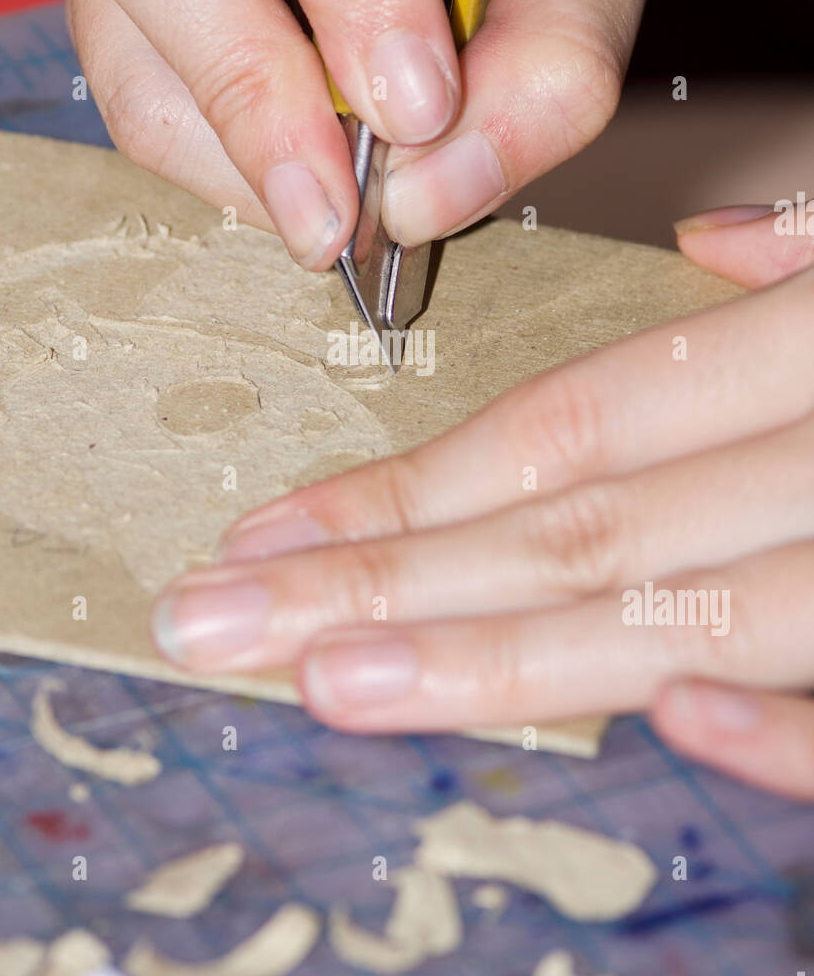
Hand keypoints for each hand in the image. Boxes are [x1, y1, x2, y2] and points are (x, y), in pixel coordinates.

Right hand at [37, 0, 662, 259]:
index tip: (420, 105)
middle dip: (245, 82)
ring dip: (216, 136)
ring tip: (316, 216)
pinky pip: (118, 70)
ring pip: (103, 7)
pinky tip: (288, 178)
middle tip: (333, 214)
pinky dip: (208, 148)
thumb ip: (552, 39)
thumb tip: (429, 199)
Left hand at [151, 215, 813, 798]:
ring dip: (492, 658)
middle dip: (381, 584)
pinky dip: (774, 734)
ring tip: (328, 682)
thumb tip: (711, 241)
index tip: (263, 532)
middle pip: (573, 530)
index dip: (403, 485)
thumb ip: (800, 261)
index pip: (566, 425)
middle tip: (219, 621)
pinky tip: (661, 725)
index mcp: (799, 353)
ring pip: (675, 619)